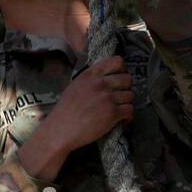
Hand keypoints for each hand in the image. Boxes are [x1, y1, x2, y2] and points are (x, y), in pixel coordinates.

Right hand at [18, 57, 133, 181]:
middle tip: (121, 97)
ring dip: (127, 103)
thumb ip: (91, 79)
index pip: (117, 62)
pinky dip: (128, 116)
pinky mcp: (112, 113)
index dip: (122, 70)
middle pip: (127, 79)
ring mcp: (107, 98)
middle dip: (126, 88)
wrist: (61, 129)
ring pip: (130, 95)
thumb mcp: (75, 86)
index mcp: (90, 75)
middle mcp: (100, 83)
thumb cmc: (65, 111)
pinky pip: (130, 110)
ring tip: (120, 110)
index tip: (120, 79)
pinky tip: (122, 120)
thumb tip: (106, 79)